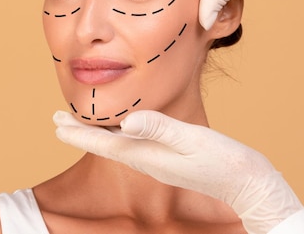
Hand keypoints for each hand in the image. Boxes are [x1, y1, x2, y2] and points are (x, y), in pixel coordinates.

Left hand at [54, 109, 303, 233]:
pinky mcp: (169, 159)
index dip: (79, 132)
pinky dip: (119, 133)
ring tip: (81, 122)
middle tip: (57, 120)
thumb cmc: (223, 160)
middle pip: (105, 144)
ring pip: (118, 144)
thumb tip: (127, 121)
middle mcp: (148, 161)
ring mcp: (158, 162)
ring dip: (97, 132)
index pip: (104, 142)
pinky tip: (122, 128)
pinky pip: (135, 144)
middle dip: (81, 132)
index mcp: (148, 156)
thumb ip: (160, 128)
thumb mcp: (192, 139)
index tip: (56, 123)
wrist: (247, 183)